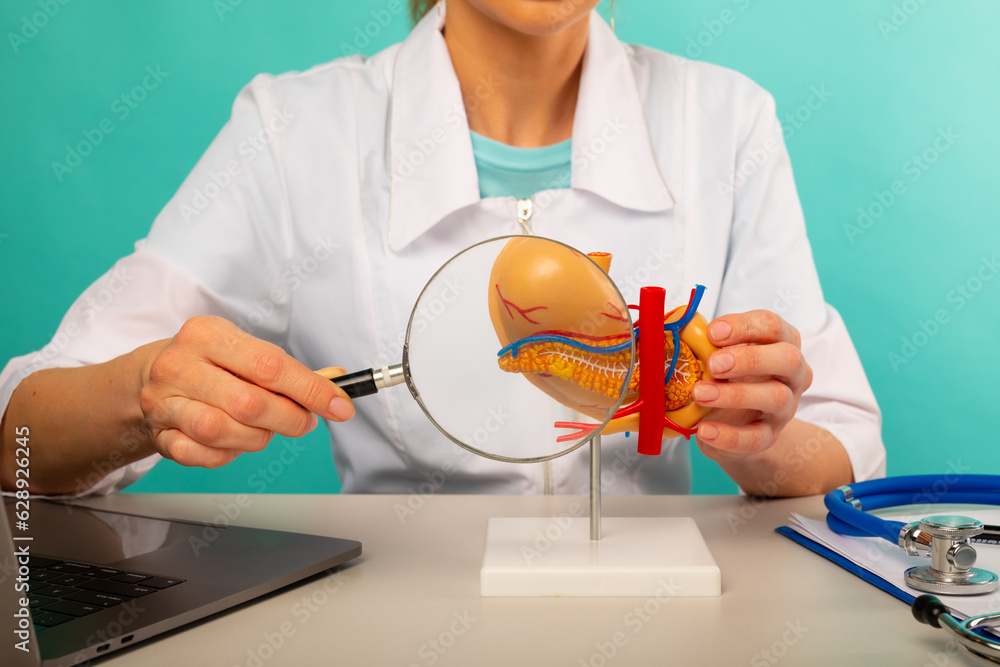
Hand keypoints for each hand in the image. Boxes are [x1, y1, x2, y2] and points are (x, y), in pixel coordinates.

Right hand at [138, 315, 353, 467]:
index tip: (339, 406)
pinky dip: (225, 454)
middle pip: (249, 403)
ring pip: (222, 431)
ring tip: (264, 429)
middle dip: (289, 419)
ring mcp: (162, 400)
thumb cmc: (211, 363)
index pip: (270, 365)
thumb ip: (287, 370)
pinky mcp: (157, 432)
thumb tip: (335, 385)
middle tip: (303, 421)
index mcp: (207, 334)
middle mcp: (179, 364)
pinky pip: (200, 454)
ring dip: (257, 437)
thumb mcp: (245, 351)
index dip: (311, 390)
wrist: (151, 376)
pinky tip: (233, 441)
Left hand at [691, 310, 811, 462]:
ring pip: (776, 398)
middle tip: (713, 365)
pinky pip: (756, 438)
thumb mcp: (720, 354)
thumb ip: (708, 342)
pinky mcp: (770, 436)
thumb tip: (681, 330)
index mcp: (780, 343)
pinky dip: (729, 436)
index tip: (712, 332)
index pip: (772, 326)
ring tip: (700, 394)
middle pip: (788, 359)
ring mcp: (785, 407)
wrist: (733, 424)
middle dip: (749, 359)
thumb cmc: (727, 377)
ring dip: (735, 395)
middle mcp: (792, 374)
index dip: (744, 326)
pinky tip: (704, 430)